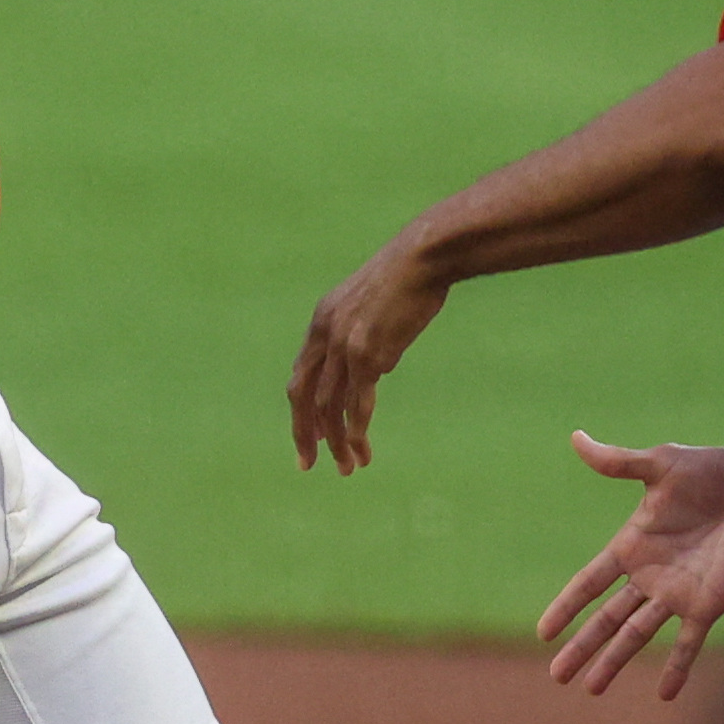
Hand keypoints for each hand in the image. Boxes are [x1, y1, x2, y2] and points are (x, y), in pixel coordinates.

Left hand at [286, 237, 449, 473]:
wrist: (422, 257)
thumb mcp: (370, 304)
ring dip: (338, 441)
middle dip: (305, 434)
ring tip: (349, 466)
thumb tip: (376, 368)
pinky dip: (356, 429)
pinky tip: (361, 448)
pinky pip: (358, 401)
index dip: (301, 411)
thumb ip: (363, 335)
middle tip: (309, 464)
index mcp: (321, 321)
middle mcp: (326, 335)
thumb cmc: (406, 277)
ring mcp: (345, 345)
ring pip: (330, 406)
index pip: (301, 376)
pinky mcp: (369, 353)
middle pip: (303, 396)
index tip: (310, 438)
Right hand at [537, 430, 723, 699]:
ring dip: (615, 661)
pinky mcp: (710, 604)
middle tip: (557, 675)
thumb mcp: (659, 464)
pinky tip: (663, 693)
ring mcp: (678, 593)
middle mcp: (650, 575)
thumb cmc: (711, 470)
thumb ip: (618, 462)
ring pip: (637, 635)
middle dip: (582, 646)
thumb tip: (575, 437)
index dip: (567, 606)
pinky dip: (677, 667)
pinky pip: (689, 642)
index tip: (543, 632)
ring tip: (592, 689)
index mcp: (633, 544)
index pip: (590, 582)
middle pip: (607, 619)